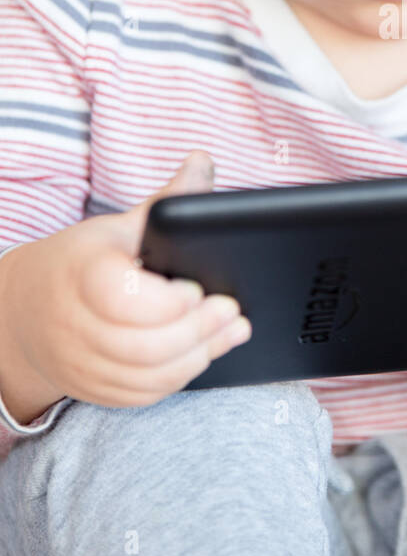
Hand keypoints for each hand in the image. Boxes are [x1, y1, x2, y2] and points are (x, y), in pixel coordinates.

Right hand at [0, 152, 251, 417]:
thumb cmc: (79, 264)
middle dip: (197, 330)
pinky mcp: (93, 390)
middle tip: (231, 311)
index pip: (124, 298)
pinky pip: (141, 394)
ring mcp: (83, 363)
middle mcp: (77, 325)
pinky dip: (178, 377)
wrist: (24, 310)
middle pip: (144, 344)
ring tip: (231, 331)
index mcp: (83, 276)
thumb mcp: (115, 226)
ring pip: (147, 375)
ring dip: (197, 355)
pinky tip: (204, 353)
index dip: (168, 301)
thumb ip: (165, 201)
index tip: (199, 288)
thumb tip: (203, 161)